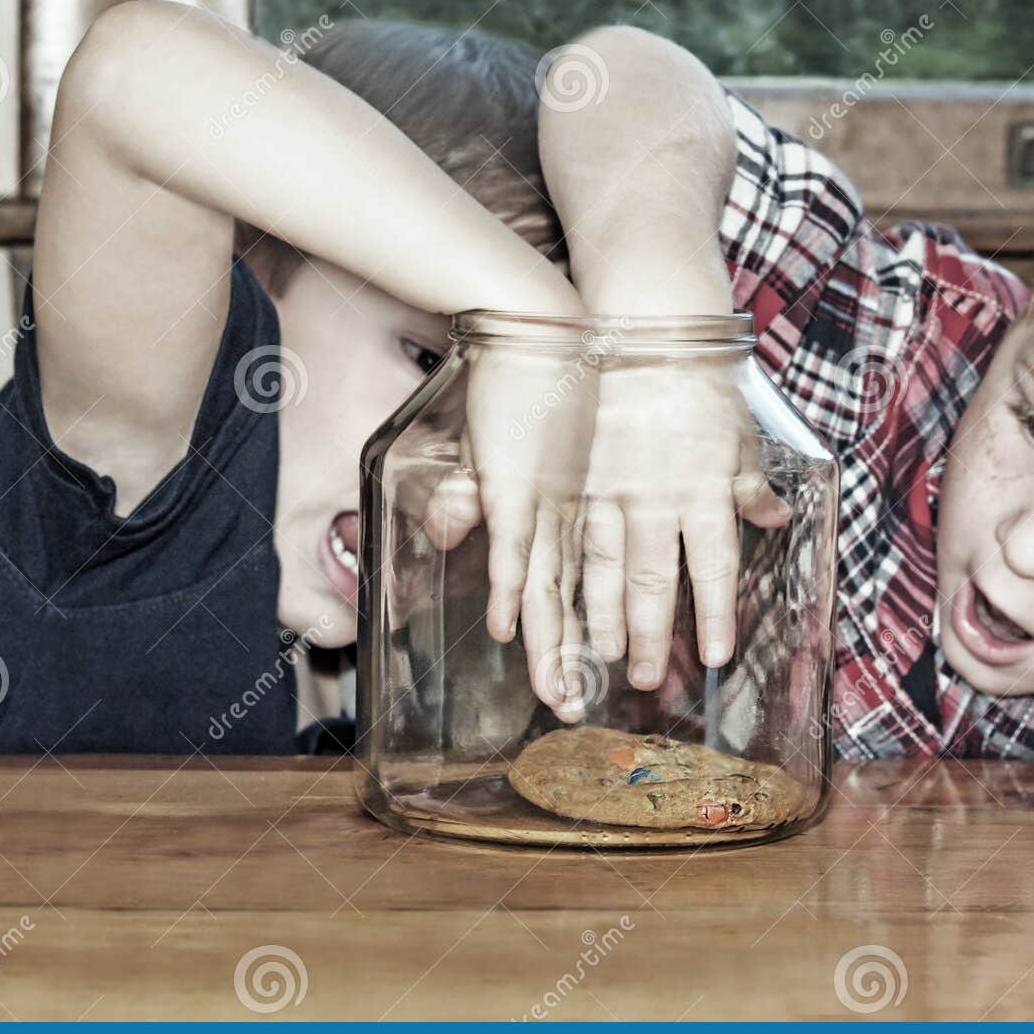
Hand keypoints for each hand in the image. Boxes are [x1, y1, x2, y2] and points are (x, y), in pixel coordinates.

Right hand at [415, 340, 597, 719]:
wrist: (542, 324)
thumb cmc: (539, 379)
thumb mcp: (517, 444)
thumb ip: (480, 490)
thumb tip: (450, 527)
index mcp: (573, 509)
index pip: (572, 585)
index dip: (574, 635)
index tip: (583, 679)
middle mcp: (563, 514)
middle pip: (564, 599)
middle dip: (567, 659)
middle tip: (575, 709)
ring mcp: (544, 500)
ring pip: (548, 586)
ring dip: (551, 643)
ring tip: (557, 693)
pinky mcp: (521, 480)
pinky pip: (517, 543)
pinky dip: (514, 588)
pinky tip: (513, 630)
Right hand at [579, 358, 788, 689]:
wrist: (644, 328)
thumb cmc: (699, 381)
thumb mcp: (740, 432)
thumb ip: (751, 484)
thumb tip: (776, 523)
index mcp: (705, 486)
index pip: (714, 565)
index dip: (715, 615)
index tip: (714, 655)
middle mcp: (657, 495)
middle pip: (654, 579)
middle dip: (654, 635)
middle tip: (650, 679)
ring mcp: (611, 486)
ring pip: (605, 566)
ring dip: (605, 618)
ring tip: (605, 658)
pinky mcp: (577, 474)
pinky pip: (569, 535)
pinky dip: (564, 574)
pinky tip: (559, 604)